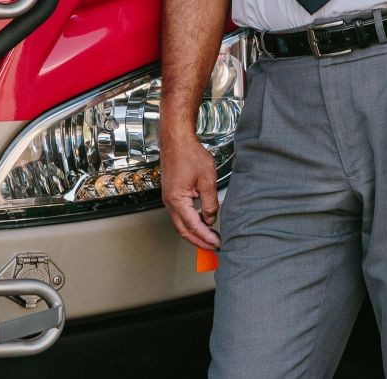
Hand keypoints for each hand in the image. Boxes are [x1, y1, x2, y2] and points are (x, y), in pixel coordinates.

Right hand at [161, 135, 221, 250]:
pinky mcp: (172, 193)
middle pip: (183, 230)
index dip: (206, 237)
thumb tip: (210, 219)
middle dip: (198, 241)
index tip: (217, 243)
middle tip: (212, 247)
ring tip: (210, 237)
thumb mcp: (207, 179)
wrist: (177, 140)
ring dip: (194, 233)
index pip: (193, 226)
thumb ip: (210, 202)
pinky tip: (201, 222)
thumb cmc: (189, 154)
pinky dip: (191, 222)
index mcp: (177, 200)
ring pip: (180, 223)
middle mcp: (170, 202)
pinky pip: (180, 214)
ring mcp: (169, 198)